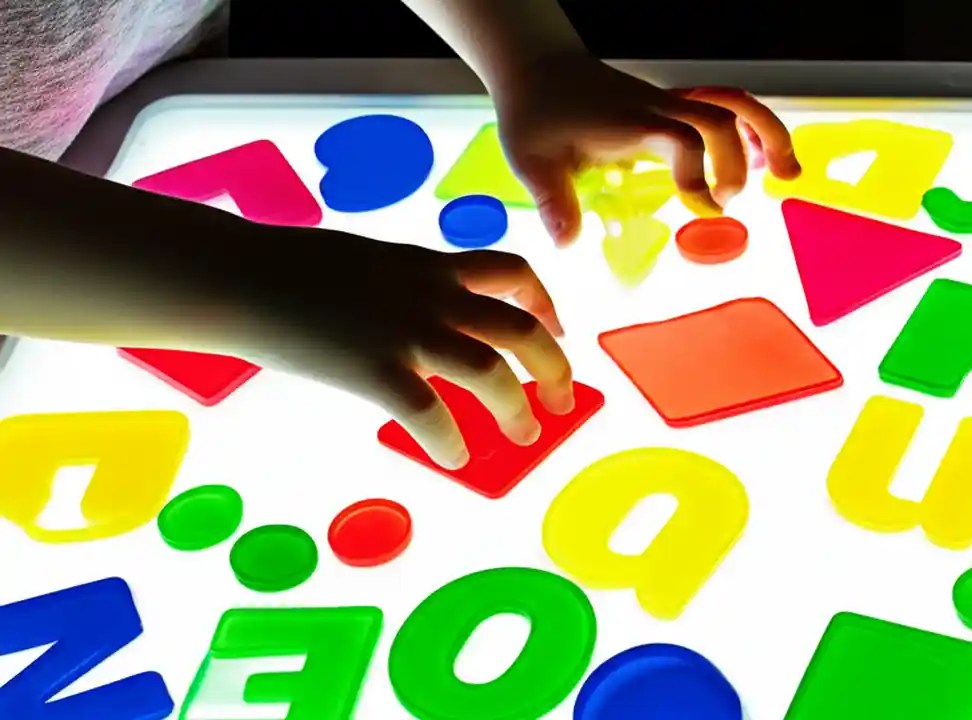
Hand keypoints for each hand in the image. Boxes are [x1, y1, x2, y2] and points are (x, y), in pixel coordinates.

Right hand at [229, 225, 571, 469]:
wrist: (239, 274)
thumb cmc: (289, 270)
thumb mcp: (368, 264)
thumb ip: (406, 290)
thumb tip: (426, 329)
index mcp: (430, 264)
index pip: (512, 270)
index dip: (544, 300)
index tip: (555, 326)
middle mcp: (432, 294)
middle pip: (521, 327)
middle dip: (553, 366)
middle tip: (561, 399)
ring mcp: (406, 331)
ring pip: (491, 371)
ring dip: (516, 408)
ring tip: (526, 434)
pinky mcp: (374, 370)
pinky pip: (431, 414)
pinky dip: (451, 441)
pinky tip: (454, 457)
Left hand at [493, 52, 801, 244]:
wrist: (539, 70)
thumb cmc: (537, 114)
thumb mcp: (531, 160)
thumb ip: (553, 201)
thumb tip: (566, 244)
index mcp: (630, 123)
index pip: (681, 136)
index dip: (699, 169)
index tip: (702, 205)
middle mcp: (657, 108)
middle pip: (720, 119)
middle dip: (737, 162)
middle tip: (729, 205)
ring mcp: (669, 104)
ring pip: (733, 104)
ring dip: (766, 135)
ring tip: (790, 173)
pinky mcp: (674, 106)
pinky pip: (725, 108)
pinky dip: (753, 131)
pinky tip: (764, 160)